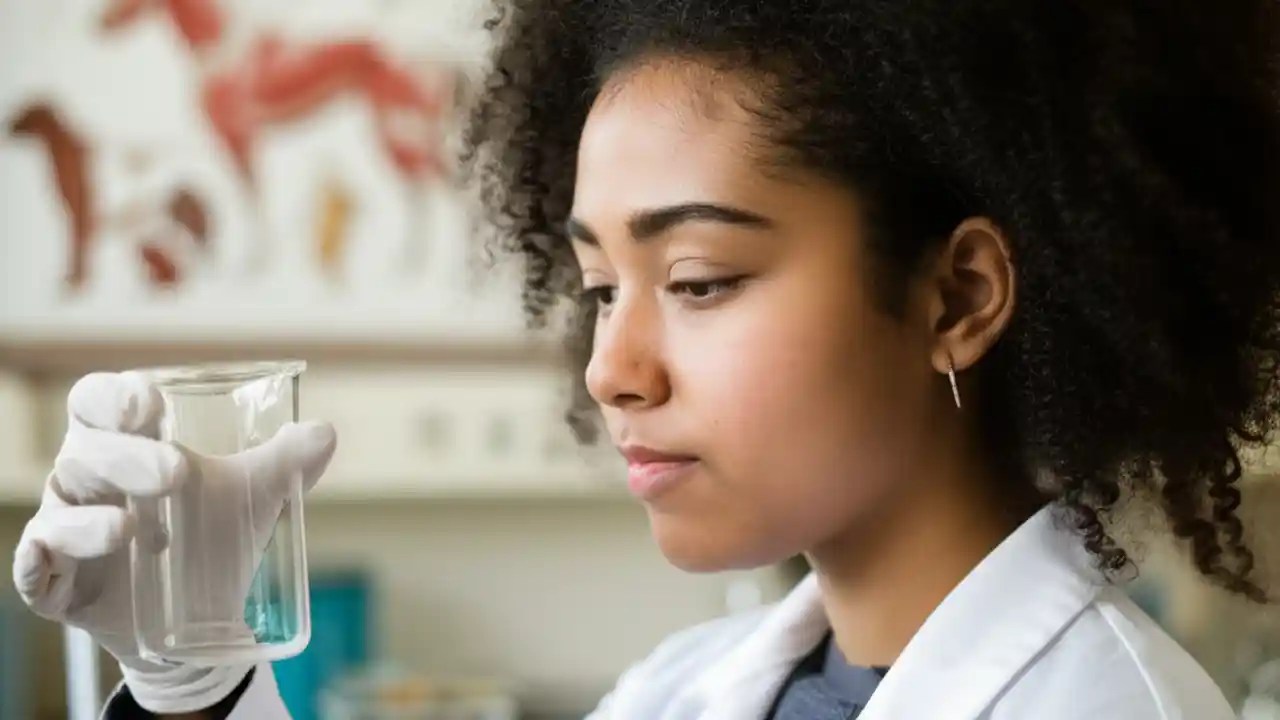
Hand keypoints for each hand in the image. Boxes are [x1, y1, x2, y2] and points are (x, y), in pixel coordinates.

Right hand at [11, 372, 336, 713]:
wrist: (202, 615)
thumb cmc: (212, 534)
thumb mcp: (253, 495)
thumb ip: (287, 463)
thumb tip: (324, 434)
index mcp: (122, 441)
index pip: (97, 401)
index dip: (114, 396)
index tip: (150, 404)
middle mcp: (84, 477)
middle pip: (84, 452)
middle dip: (126, 458)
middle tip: (176, 473)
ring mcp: (65, 528)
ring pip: (59, 510)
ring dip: (89, 519)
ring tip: (130, 529)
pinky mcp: (56, 581)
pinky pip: (32, 565)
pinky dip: (38, 561)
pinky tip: (49, 560)